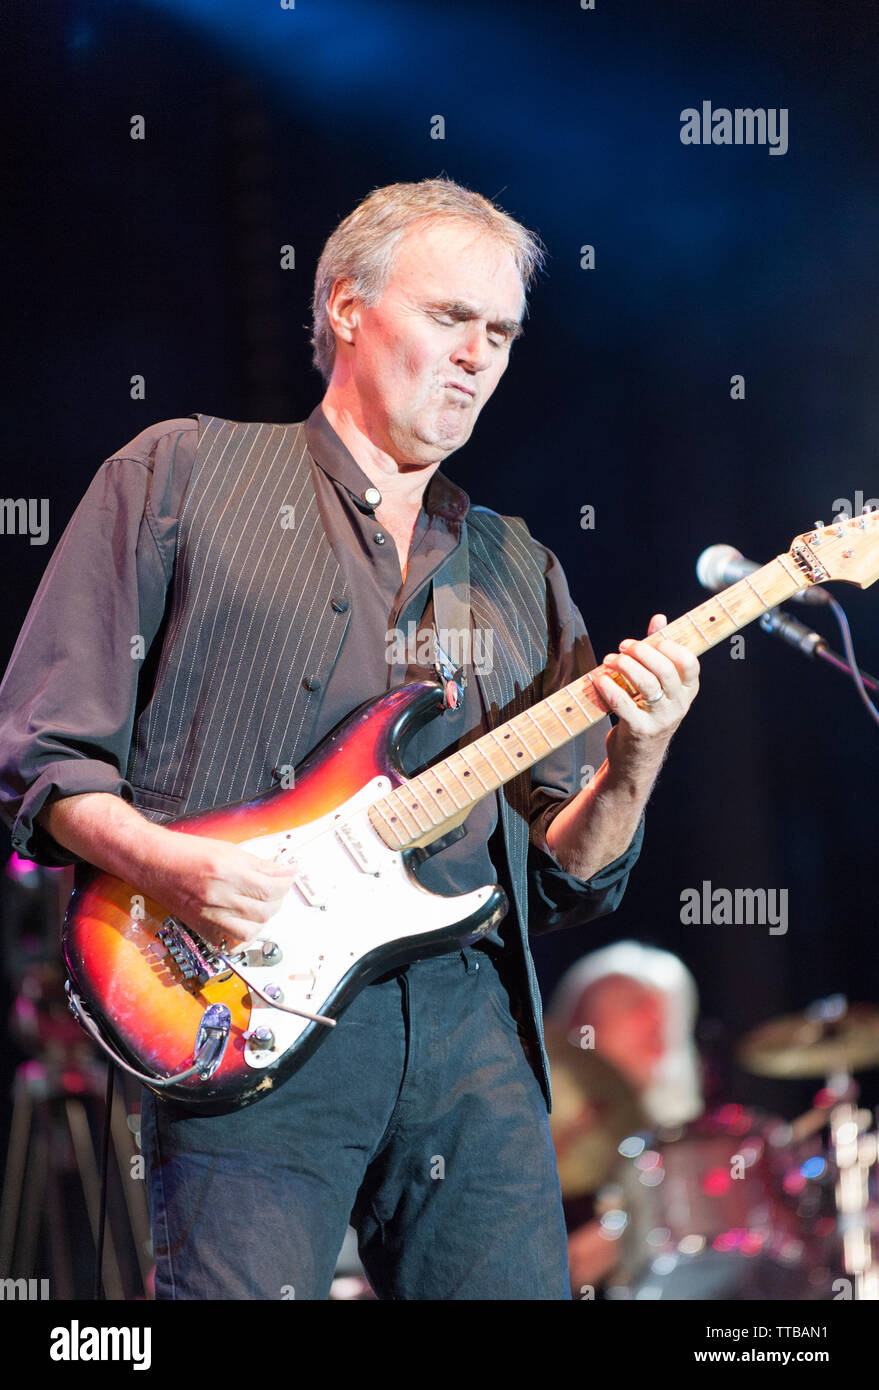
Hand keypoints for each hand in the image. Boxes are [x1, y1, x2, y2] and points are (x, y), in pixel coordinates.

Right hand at [144, 831, 298, 950]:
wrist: (152, 862)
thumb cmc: (183, 852)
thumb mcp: (227, 849)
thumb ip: (258, 864)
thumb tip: (283, 872)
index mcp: (226, 871)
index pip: (271, 887)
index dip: (286, 883)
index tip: (290, 876)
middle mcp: (218, 896)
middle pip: (265, 910)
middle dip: (278, 899)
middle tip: (277, 888)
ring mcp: (209, 915)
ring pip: (252, 930)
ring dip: (263, 919)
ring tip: (262, 904)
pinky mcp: (201, 927)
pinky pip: (231, 941)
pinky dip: (244, 934)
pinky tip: (245, 920)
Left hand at [592, 613, 699, 746]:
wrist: (636, 758)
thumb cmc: (646, 713)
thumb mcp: (657, 686)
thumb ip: (658, 652)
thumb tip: (659, 619)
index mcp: (688, 691)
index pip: (690, 663)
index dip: (670, 647)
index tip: (651, 640)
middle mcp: (678, 705)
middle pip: (665, 670)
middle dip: (641, 652)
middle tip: (623, 646)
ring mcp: (661, 720)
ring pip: (646, 684)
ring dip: (624, 666)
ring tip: (609, 660)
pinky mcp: (640, 730)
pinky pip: (623, 703)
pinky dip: (608, 687)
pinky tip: (599, 678)